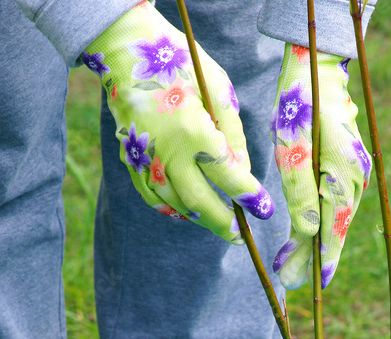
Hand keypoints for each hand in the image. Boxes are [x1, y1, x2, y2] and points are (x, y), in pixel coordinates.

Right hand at [82, 0, 272, 242]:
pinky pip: (152, 197)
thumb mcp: (218, 90)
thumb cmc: (181, 64)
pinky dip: (172, 209)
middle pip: (199, 202)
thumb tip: (242, 171)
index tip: (263, 209)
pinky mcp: (130, 160)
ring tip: (219, 222)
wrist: (127, 50)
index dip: (249, 196)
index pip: (228, 176)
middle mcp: (167, 150)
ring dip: (199, 218)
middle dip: (223, 223)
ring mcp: (145, 159)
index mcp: (193, 130)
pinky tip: (189, 212)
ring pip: (175, 204)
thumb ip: (233, 134)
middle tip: (240, 235)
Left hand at [270, 44, 370, 288]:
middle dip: (312, 259)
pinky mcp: (346, 171)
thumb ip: (300, 191)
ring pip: (333, 221)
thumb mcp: (293, 145)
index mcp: (344, 175)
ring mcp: (354, 176)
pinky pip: (333, 207)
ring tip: (291, 269)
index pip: (334, 228)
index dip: (321, 259)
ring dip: (312, 245)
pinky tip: (303, 239)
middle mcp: (356, 180)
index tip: (311, 284)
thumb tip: (310, 232)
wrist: (317, 68)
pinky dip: (318, 226)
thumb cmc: (301, 102)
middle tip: (291, 284)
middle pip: (334, 230)